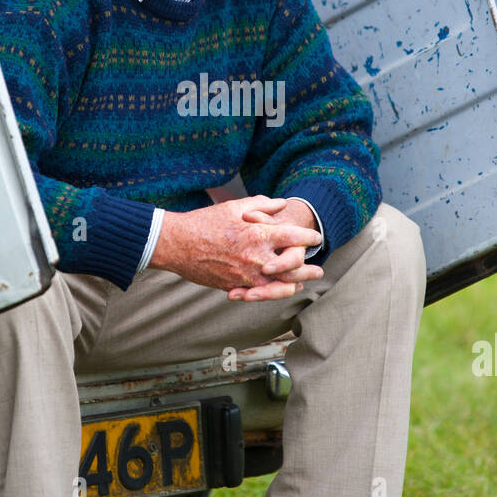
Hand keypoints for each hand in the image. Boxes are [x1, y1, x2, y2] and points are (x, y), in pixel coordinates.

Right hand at [149, 195, 323, 300]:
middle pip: (293, 268)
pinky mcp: (234, 285)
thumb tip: (281, 204)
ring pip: (278, 286)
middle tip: (319, 270)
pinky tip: (277, 290)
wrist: (177, 244)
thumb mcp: (234, 207)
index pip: (294, 237)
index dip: (309, 237)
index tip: (316, 238)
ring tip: (301, 284)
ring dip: (293, 285)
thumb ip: (261, 205)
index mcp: (258, 234)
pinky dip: (271, 292)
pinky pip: (258, 293)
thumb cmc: (205, 222)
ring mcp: (245, 275)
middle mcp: (256, 257)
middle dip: (308, 269)